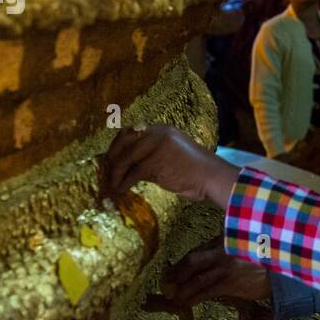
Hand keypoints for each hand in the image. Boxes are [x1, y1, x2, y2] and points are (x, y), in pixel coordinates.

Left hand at [102, 125, 238, 205]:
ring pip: (126, 158)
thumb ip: (151, 156)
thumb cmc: (195, 171)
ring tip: (112, 185)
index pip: (130, 132)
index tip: (111, 159)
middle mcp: (157, 134)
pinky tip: (121, 190)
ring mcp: (156, 146)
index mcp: (161, 129)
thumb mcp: (171, 155)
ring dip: (115, 174)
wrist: (212, 177)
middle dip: (112, 158)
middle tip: (107, 173)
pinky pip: (133, 173)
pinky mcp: (156, 162)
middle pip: (124, 142)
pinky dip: (124, 182)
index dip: (117, 146)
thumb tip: (126, 167)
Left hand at [163, 242, 270, 303]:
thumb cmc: (265, 248)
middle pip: (192, 267)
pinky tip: (189, 303)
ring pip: (199, 283)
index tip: (169, 272)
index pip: (195, 255)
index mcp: (223, 243)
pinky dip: (198, 298)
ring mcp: (226, 273)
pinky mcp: (233, 286)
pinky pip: (211, 293)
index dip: (180, 265)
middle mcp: (221, 257)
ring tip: (174, 298)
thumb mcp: (245, 237)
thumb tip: (214, 246)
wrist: (283, 263)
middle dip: (177, 278)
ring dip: (184, 292)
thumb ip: (230, 240)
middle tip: (166, 287)